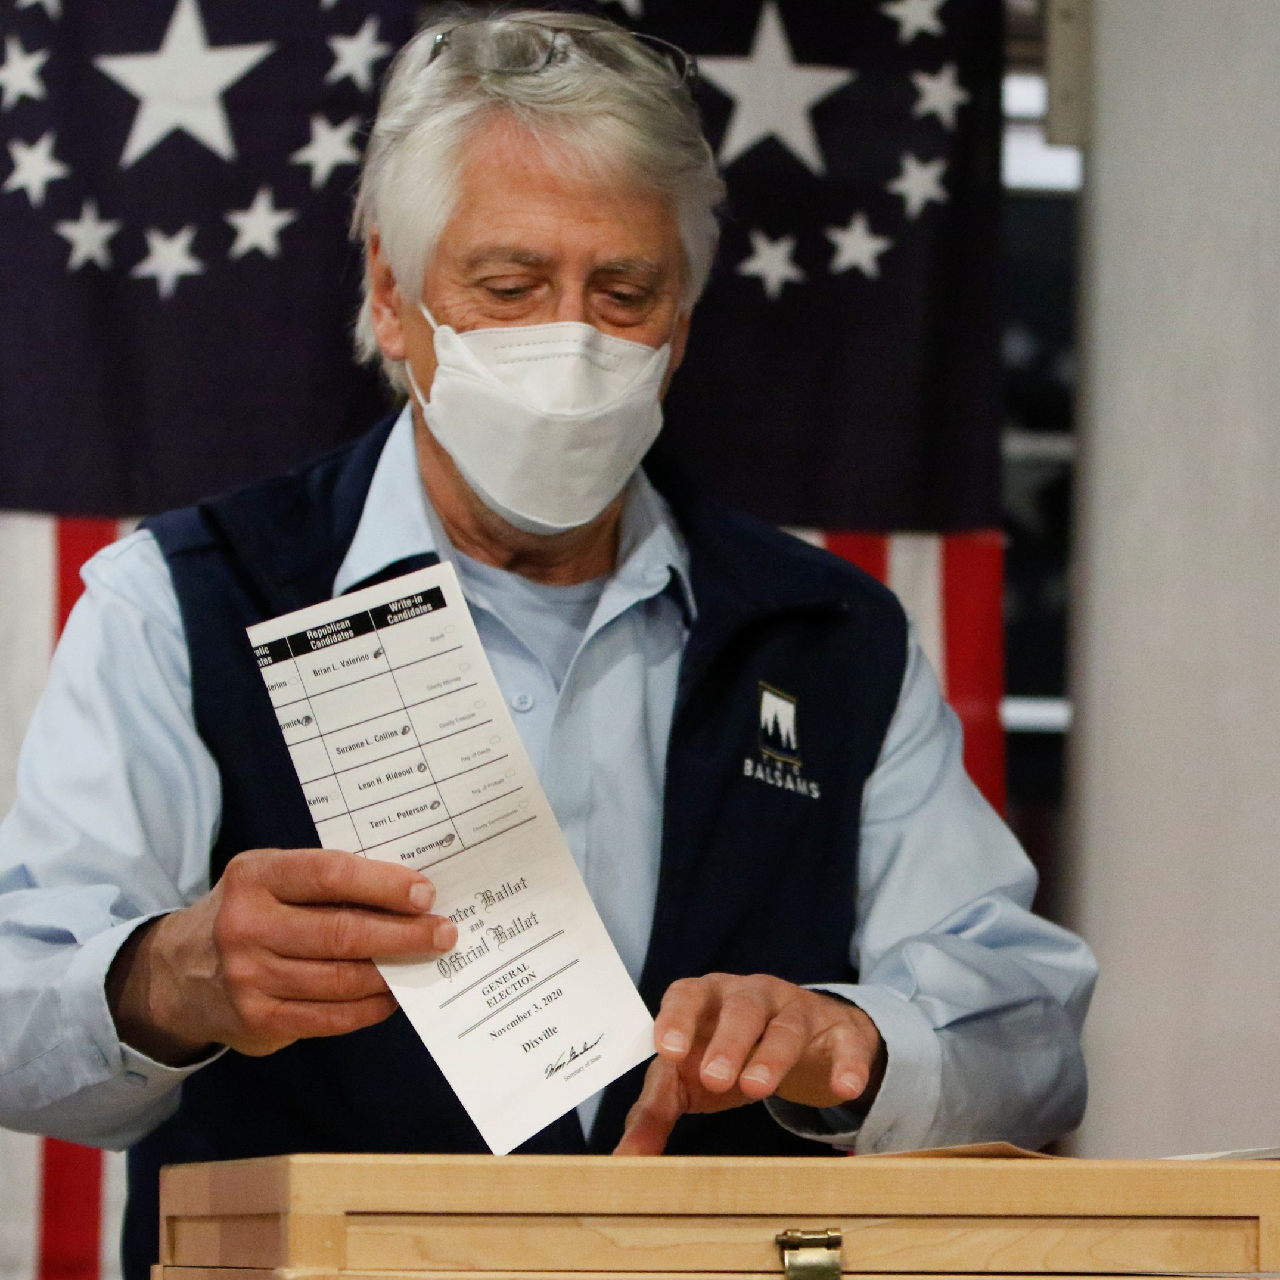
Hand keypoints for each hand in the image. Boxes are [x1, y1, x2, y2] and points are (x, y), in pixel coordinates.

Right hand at [106, 848, 457, 1063]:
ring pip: (341, 978)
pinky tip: (393, 995)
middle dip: (402, 934)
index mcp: (255, 877)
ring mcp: (249, 978)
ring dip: (393, 972)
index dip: (383, 884)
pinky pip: (330, 1016)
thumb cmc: (250, 913)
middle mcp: (247, 926)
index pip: (329, 874)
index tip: (425, 893)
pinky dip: (369, 1007)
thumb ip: (325, 882)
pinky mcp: (259, 1021)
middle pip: (342, 932)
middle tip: (443, 933)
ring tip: (427, 962)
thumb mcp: (271, 879)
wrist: (177, 974)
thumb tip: (408, 893)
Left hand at [614, 973, 884, 1154]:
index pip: (686, 995)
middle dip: (726, 1040)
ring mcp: (797, 1010)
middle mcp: (751, 995)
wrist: (803, 1039)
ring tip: (757, 1089)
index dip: (677, 1018)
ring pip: (786, 1025)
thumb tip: (621, 1161)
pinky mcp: (838, 1032)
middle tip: (715, 1079)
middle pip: (739, 1008)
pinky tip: (845, 1087)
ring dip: (772, 1055)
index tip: (667, 1049)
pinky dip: (845, 1063)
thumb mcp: (690, 1078)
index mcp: (707, 999)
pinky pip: (845, 1043)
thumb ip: (655, 1112)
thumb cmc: (727, 1054)